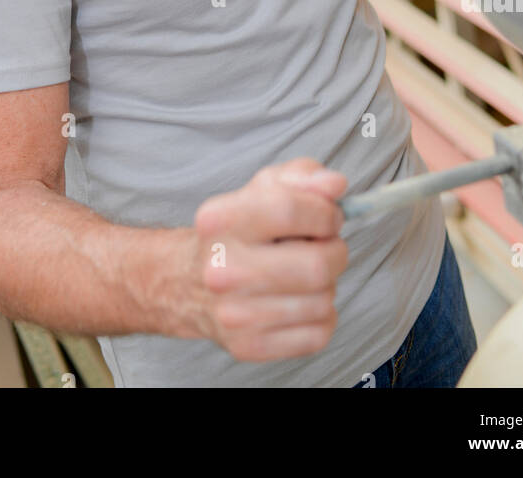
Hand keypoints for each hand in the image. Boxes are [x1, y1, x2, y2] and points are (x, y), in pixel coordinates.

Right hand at [187, 157, 348, 362]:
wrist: (187, 283)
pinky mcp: (248, 347)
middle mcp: (221, 269)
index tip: (329, 216)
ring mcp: (234, 313)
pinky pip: (318, 334)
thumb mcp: (262, 188)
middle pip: (316, 265)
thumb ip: (302, 175)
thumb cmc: (236, 231)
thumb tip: (335, 185)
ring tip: (304, 274)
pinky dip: (322, 316)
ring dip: (327, 285)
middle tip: (324, 247)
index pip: (290, 209)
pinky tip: (300, 301)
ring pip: (323, 301)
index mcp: (220, 220)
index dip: (325, 212)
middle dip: (335, 252)